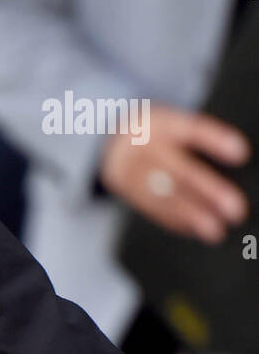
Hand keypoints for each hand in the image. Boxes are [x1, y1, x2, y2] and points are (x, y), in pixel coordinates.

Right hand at [99, 103, 249, 242]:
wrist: (111, 143)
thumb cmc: (159, 134)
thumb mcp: (174, 124)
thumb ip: (198, 139)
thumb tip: (237, 162)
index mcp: (163, 123)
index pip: (193, 129)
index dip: (217, 141)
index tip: (242, 154)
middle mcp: (146, 147)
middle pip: (180, 171)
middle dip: (210, 192)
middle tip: (236, 209)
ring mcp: (134, 172)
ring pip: (165, 197)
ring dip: (193, 216)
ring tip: (216, 230)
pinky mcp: (129, 193)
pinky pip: (154, 210)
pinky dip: (177, 222)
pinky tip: (195, 230)